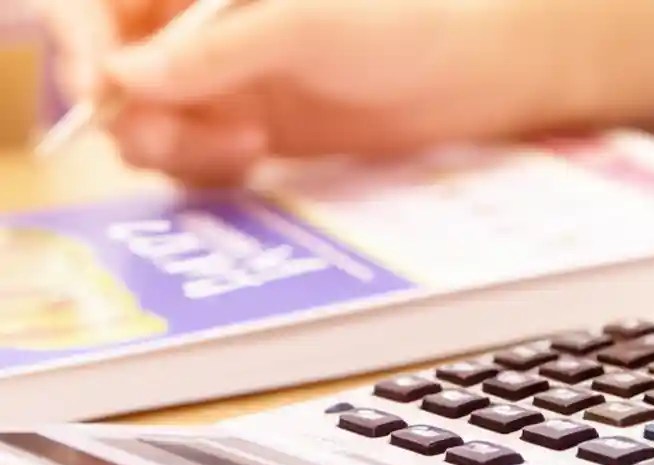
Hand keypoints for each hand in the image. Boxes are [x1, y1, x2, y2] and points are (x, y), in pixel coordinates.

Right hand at [41, 0, 653, 184]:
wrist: (476, 76)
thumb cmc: (407, 26)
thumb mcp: (310, 26)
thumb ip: (219, 49)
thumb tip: (132, 78)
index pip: (101, 2)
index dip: (85, 42)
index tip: (105, 87)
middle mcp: (198, 26)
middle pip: (112, 68)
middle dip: (132, 108)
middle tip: (182, 136)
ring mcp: (220, 78)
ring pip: (146, 119)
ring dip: (172, 143)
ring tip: (241, 145)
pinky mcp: (246, 125)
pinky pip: (190, 155)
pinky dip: (205, 166)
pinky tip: (253, 155)